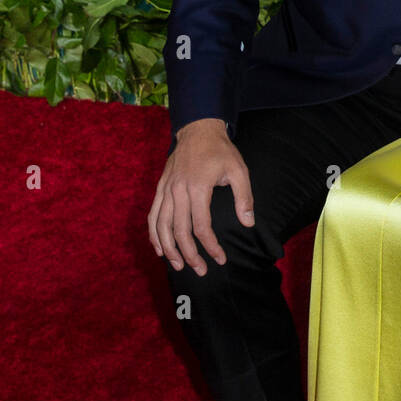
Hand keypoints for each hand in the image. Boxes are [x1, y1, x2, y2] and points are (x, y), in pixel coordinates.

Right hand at [147, 119, 254, 275]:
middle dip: (190, 254)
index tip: (220, 258)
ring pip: (161, 226)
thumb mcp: (239, 171)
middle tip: (201, 270)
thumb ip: (244, 198)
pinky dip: (153, 234)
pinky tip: (159, 249)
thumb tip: (248, 223)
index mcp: (197, 187)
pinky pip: (152, 215)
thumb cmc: (221, 151)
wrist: (198, 130)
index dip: (210, 246)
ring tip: (179, 266)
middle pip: (179, 231)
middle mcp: (177, 190)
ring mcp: (165, 189)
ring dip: (169, 249)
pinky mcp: (160, 187)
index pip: (201, 226)